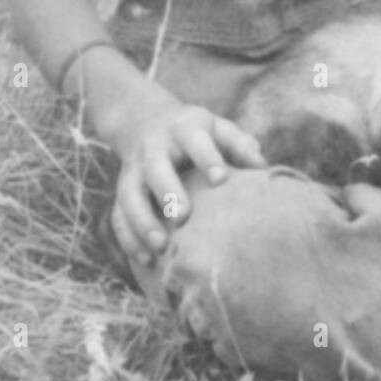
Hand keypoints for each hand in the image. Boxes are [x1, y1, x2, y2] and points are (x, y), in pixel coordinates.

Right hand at [104, 91, 265, 264]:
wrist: (143, 120)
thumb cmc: (195, 132)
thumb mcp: (216, 127)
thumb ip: (239, 144)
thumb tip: (262, 167)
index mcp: (183, 129)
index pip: (195, 141)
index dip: (207, 158)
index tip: (220, 179)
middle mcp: (154, 148)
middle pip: (156, 168)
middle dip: (168, 191)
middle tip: (183, 217)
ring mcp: (134, 170)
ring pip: (130, 195)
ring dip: (143, 222)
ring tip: (161, 247)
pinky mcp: (122, 190)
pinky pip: (119, 215)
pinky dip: (129, 239)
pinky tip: (146, 260)